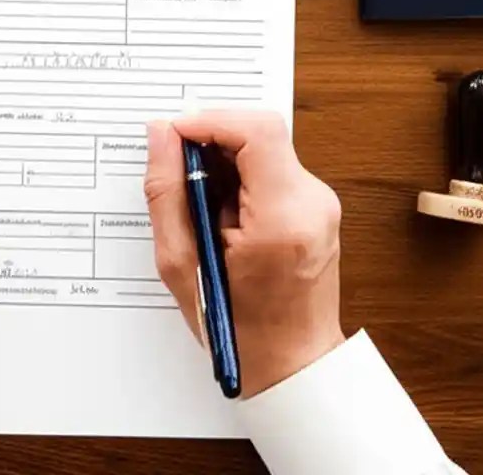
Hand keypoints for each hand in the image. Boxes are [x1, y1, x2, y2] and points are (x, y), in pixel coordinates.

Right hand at [144, 111, 344, 398]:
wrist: (292, 361)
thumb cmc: (237, 326)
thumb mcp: (182, 263)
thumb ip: (168, 192)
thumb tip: (161, 136)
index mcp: (282, 217)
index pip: (256, 132)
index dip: (210, 120)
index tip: (174, 133)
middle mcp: (312, 202)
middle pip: (261, 133)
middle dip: (213, 139)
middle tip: (179, 171)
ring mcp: (321, 203)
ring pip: (265, 148)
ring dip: (225, 161)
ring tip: (201, 206)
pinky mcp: (318, 206)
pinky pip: (274, 169)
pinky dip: (241, 177)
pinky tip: (221, 214)